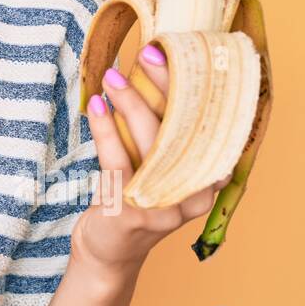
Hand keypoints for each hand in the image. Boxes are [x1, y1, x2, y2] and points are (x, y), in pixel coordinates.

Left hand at [72, 41, 231, 272]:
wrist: (107, 253)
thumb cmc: (133, 197)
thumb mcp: (156, 165)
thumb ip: (164, 133)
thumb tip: (153, 70)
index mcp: (207, 176)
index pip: (208, 122)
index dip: (198, 85)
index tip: (182, 52)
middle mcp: (195, 193)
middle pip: (184, 128)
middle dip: (166, 85)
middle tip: (149, 52)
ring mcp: (165, 206)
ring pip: (152, 142)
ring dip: (131, 102)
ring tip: (113, 76)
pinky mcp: (132, 213)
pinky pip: (117, 161)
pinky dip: (105, 129)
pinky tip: (96, 106)